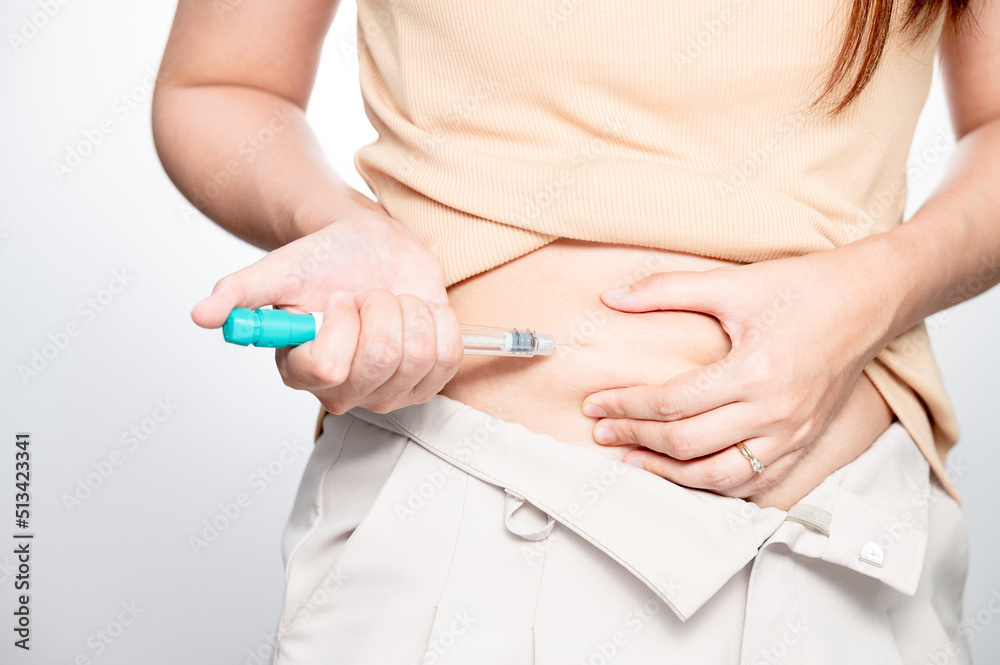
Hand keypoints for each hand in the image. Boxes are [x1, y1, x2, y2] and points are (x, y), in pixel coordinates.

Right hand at [191, 206, 463, 413]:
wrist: (369, 249)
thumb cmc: (325, 261)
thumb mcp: (280, 268)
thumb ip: (240, 292)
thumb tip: (202, 315)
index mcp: (302, 371)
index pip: (328, 368)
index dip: (340, 324)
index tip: (337, 296)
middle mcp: (345, 391)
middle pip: (380, 360)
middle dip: (380, 307)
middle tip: (366, 294)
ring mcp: (390, 391)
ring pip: (420, 354)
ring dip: (409, 309)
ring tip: (390, 299)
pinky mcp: (429, 379)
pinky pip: (449, 353)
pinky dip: (439, 319)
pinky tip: (417, 310)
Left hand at [580, 249, 893, 497]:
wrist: (870, 299)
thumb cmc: (803, 288)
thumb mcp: (732, 283)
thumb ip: (666, 290)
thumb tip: (611, 298)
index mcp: (754, 372)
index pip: (672, 404)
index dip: (626, 406)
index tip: (595, 405)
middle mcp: (775, 412)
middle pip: (688, 445)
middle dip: (636, 440)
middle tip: (603, 432)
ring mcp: (793, 433)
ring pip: (720, 477)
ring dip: (670, 474)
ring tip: (633, 459)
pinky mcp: (805, 441)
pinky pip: (756, 483)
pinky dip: (717, 487)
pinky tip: (687, 476)